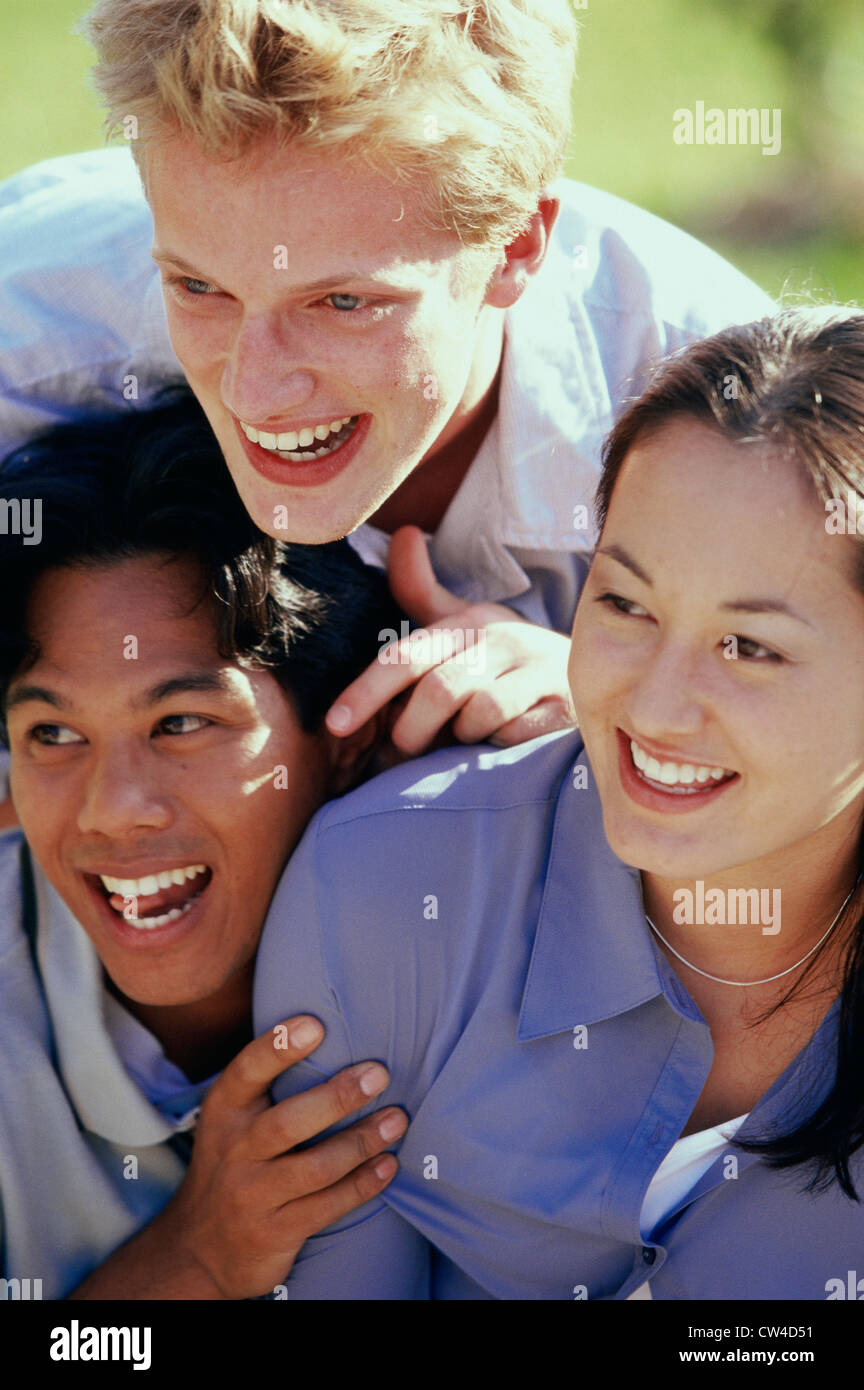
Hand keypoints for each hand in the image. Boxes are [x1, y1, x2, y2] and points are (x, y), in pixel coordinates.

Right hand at [160, 1017, 406, 1299]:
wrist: (199, 1252)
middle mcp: (234, 1152)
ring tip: (397, 1120)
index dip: (278, 1048)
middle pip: (289, 1122)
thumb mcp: (231, 1122)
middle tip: (378, 1074)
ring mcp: (252, 1196)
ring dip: (362, 1142)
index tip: (316, 1025)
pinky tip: (388, 1165)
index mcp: (223, 1112)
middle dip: (337, 1097)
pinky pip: (327, 1206)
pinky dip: (363, 1185)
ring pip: (315, 1168)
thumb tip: (328, 1032)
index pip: (246, 1072)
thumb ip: (267, 1086)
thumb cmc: (233, 1165)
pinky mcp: (274, 1234)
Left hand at [326, 525, 575, 754]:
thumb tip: (403, 534)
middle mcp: (502, 642)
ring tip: (463, 742)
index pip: (405, 656)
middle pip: (439, 690)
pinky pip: (518, 733)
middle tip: (408, 750)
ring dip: (461, 738)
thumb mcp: (465, 622)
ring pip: (480, 712)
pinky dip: (499, 745)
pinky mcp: (565, 706)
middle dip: (413, 730)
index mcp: (467, 625)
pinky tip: (500, 744)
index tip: (335, 724)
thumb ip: (422, 591)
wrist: (599, 668)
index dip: (365, 691)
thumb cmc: (509, 656)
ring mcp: (537, 673)